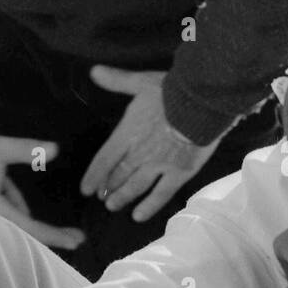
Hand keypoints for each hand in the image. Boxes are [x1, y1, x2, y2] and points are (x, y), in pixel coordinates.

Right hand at [0, 135, 84, 251]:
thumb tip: (56, 149)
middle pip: (24, 235)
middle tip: (76, 236)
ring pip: (13, 227)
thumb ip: (26, 149)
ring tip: (3, 184)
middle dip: (48, 235)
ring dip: (22, 215)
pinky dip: (14, 216)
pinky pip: (3, 224)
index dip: (54, 235)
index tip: (78, 239)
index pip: (29, 227)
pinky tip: (4, 192)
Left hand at [80, 67, 218, 223]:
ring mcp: (159, 166)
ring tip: (113, 206)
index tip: (85, 189)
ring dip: (123, 197)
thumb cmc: (171, 91)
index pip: (104, 159)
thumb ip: (117, 80)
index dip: (93, 175)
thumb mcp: (140, 82)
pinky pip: (161, 194)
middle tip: (102, 197)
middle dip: (109, 187)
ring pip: (136, 186)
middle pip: (119, 174)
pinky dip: (149, 206)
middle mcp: (139, 153)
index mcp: (127, 133)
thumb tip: (93, 71)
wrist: (201, 105)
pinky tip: (139, 216)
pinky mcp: (179, 173)